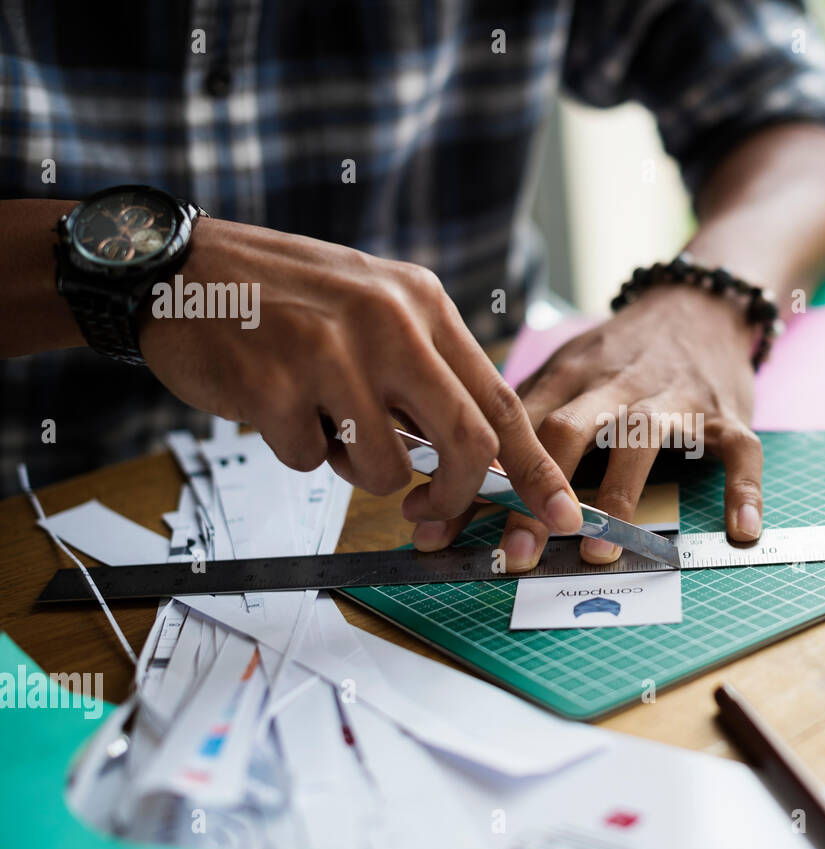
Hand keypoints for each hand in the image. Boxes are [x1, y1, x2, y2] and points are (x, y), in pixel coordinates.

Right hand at [137, 217, 582, 537]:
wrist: (175, 269)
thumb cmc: (282, 299)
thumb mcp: (374, 307)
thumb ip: (426, 373)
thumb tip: (478, 458)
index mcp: (422, 304)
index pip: (500, 401)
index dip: (537, 468)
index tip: (562, 516)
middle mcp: (389, 323)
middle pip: (465, 442)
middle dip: (456, 496)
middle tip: (429, 512)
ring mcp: (331, 352)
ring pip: (385, 467)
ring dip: (354, 468)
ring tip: (321, 418)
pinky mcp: (274, 386)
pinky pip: (308, 461)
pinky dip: (295, 450)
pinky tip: (272, 402)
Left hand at [410, 284, 764, 569]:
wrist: (699, 301)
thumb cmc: (619, 354)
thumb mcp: (564, 372)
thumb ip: (517, 426)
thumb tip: (437, 487)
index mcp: (569, 375)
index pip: (514, 426)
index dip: (474, 476)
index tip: (437, 524)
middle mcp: (616, 384)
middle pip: (569, 433)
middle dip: (538, 495)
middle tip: (515, 551)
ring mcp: (672, 398)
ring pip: (643, 441)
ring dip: (619, 495)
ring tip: (598, 549)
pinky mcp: (725, 411)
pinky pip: (738, 451)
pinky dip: (744, 489)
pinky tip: (740, 531)